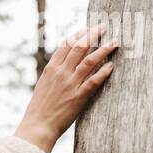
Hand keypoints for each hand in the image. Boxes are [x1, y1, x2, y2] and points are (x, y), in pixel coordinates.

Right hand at [14, 23, 120, 151]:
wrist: (38, 126)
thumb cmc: (39, 109)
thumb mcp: (43, 85)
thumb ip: (53, 73)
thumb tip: (62, 64)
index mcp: (51, 68)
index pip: (66, 45)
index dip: (78, 35)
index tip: (88, 28)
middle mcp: (61, 73)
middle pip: (79, 47)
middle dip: (93, 35)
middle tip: (103, 27)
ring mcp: (70, 84)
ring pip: (89, 61)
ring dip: (104, 49)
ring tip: (114, 42)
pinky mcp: (78, 97)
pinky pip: (94, 81)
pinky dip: (104, 72)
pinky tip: (111, 66)